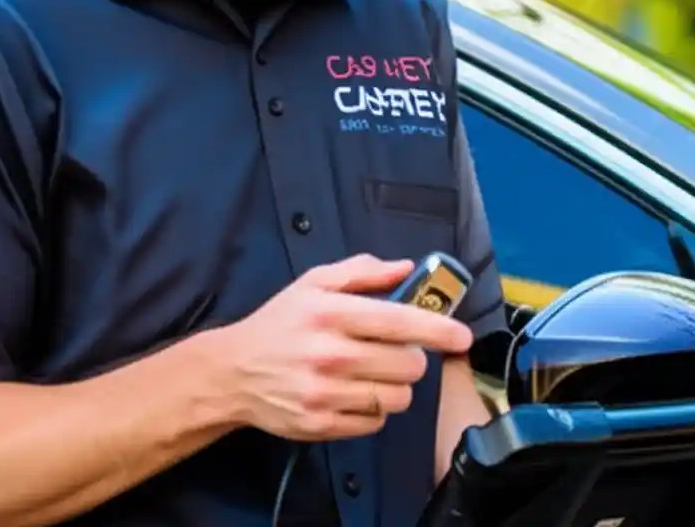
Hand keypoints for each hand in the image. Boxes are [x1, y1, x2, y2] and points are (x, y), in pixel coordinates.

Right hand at [220, 254, 473, 441]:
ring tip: (375, 375)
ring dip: (396, 386)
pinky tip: (355, 394)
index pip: (399, 321)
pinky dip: (374, 410)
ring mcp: (324, 393)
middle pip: (408, 365)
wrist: (232, 372)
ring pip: (397, 397)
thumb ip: (361, 272)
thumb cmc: (279, 324)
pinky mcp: (321, 424)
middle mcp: (329, 354)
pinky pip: (376, 422)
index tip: (462, 336)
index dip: (438, 330)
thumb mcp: (313, 284)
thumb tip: (405, 268)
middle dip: (411, 359)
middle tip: (394, 352)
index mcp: (330, 313)